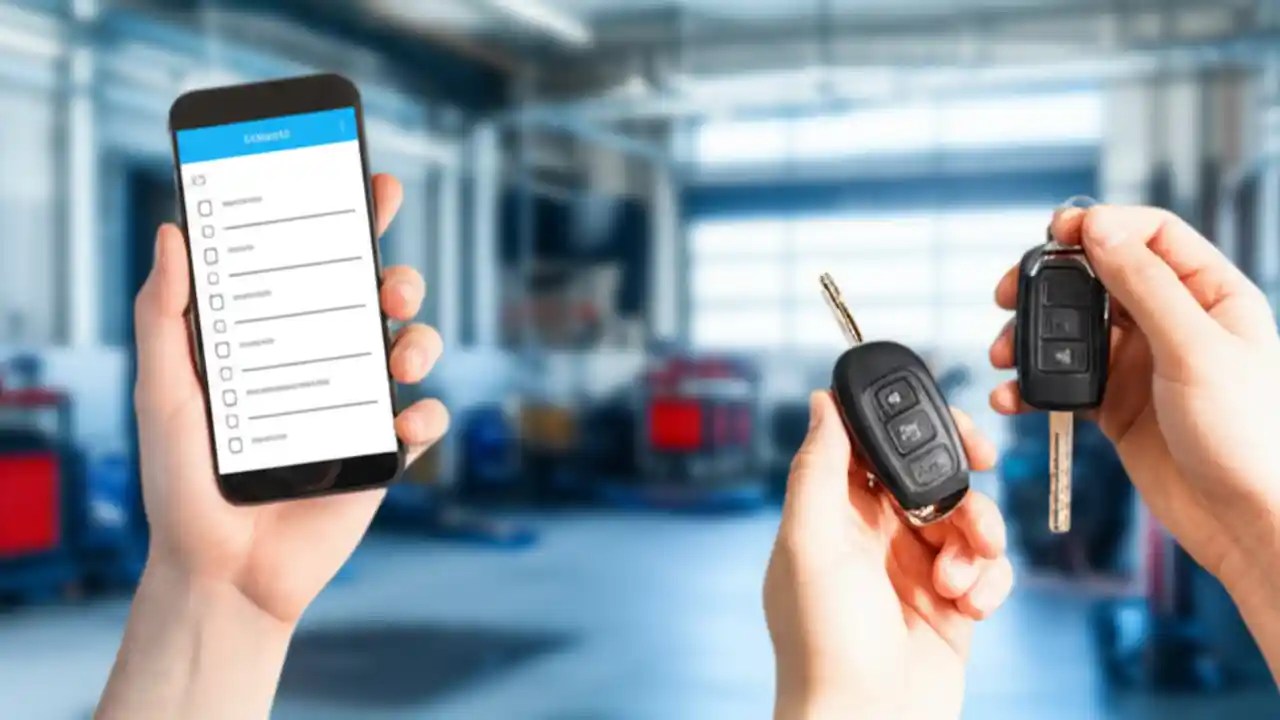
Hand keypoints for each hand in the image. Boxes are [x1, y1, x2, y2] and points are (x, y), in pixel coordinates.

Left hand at [133, 173, 447, 624]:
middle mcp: (323, 364)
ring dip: (422, 339)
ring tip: (400, 354)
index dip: (349, 223)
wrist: (222, 572)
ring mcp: (357, 408)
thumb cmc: (181, 484)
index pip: (316, 268)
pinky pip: (425, 421)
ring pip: (414, 349)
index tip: (372, 185)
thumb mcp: (162, 390)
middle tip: (389, 282)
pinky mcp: (383, 456)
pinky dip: (426, 415)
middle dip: (399, 276)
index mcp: (275, 340)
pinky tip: (402, 425)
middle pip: (378, 300)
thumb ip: (164, 315)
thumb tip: (170, 233)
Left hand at [765, 392, 1012, 719]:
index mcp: (833, 512)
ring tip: (959, 572)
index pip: (871, 446)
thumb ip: (817, 469)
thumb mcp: (810, 543)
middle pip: (929, 473)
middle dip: (959, 472)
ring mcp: (915, 567)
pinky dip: (989, 579)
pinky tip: (968, 605)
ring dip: (977, 533)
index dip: (906, 424)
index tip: (939, 417)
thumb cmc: (823, 641)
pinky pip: (988, 566)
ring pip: (966, 515)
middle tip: (981, 463)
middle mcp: (874, 534)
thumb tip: (820, 402)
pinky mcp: (953, 602)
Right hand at [989, 206, 1279, 592]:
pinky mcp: (1116, 404)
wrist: (1246, 521)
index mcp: (1211, 294)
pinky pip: (1064, 382)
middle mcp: (1173, 322)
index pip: (1151, 235)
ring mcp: (1141, 363)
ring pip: (1072, 331)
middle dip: (1047, 283)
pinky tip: (1015, 396)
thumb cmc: (1248, 435)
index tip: (1055, 231)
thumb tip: (1098, 229)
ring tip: (1003, 353)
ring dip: (1031, 338)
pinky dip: (1033, 386)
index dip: (1102, 226)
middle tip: (1007, 293)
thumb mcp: (1194, 348)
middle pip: (1098, 278)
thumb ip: (1144, 285)